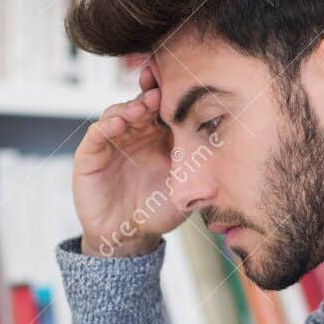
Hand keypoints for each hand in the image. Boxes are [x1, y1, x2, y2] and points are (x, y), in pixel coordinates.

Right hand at [72, 64, 186, 257]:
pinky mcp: (91, 154)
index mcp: (159, 138)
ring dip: (130, 107)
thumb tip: (232, 157)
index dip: (170, 96)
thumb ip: (200, 172)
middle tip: (160, 89)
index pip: (164, 110)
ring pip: (119, 113)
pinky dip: (107, 125)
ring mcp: (113, 142)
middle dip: (150, 94)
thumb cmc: (158, 212)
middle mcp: (136, 134)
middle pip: (142, 104)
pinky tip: (119, 123)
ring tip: (143, 106)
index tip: (181, 86)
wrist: (128, 238)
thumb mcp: (185, 191)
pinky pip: (97, 133)